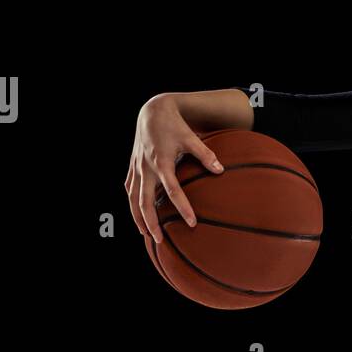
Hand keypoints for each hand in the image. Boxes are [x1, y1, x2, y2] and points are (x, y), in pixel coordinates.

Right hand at [125, 94, 223, 242]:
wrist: (152, 111)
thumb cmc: (174, 125)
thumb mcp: (191, 137)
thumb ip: (205, 154)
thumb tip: (221, 170)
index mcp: (162, 162)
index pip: (173, 191)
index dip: (182, 208)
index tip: (192, 223)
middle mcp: (146, 168)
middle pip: (145, 202)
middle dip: (152, 223)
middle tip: (159, 240)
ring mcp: (137, 168)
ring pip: (133, 198)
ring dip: (138, 217)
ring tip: (145, 234)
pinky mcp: (132, 167)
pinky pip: (130, 189)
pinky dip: (132, 203)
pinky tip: (137, 214)